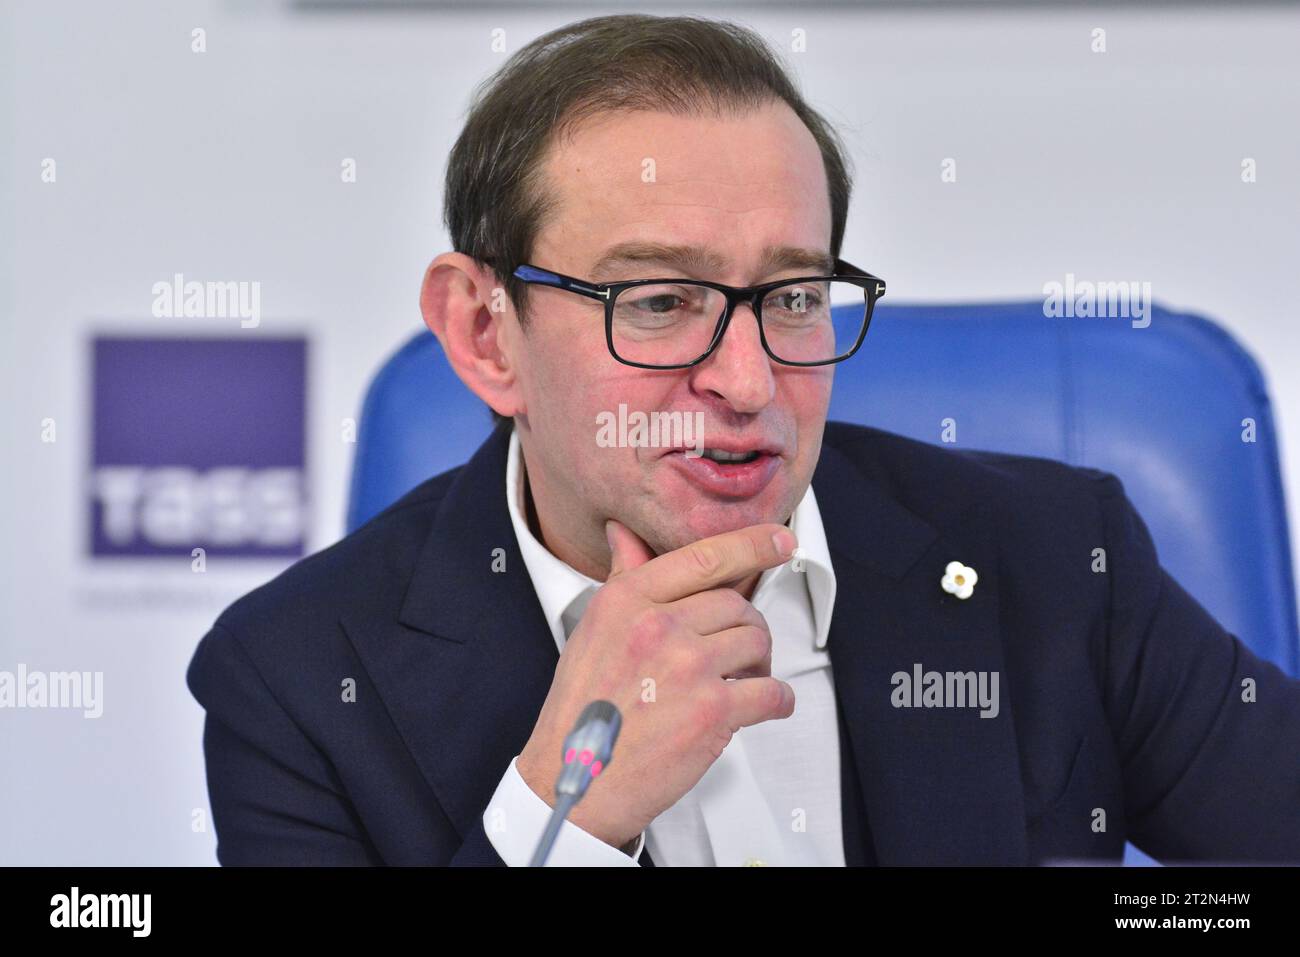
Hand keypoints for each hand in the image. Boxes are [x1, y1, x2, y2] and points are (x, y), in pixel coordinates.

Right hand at [516, 519, 797, 849]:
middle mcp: (657, 626)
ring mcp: (687, 667)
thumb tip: (624, 535)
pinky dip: (777, 701)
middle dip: (744, 627)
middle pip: (736, 603)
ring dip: (759, 663)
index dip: (752, 544)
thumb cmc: (584, 710)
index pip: (704, 557)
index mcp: (626, 601)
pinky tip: (762, 706)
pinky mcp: (713, 710)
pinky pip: (772, 692)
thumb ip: (623, 580)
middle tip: (734, 652)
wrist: (576, 780)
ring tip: (739, 680)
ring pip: (757, 641)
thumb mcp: (593, 631)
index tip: (779, 540)